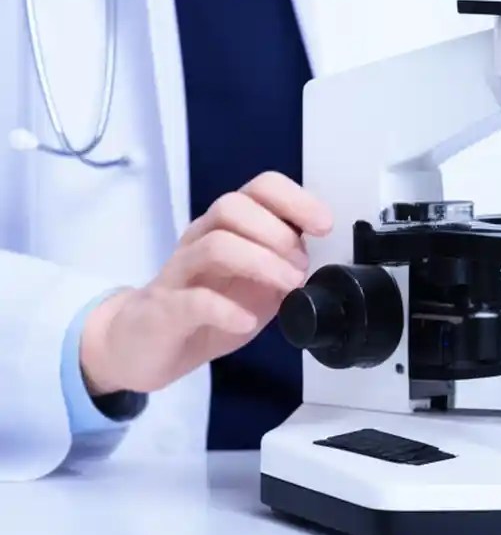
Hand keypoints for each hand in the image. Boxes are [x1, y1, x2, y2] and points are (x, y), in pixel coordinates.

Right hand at [79, 172, 332, 395]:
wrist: (143, 345)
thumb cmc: (205, 309)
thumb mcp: (257, 284)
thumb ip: (285, 266)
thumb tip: (320, 260)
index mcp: (228, 228)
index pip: (260, 189)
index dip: (296, 200)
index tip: (324, 226)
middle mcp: (201, 240)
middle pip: (233, 207)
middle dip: (277, 233)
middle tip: (299, 267)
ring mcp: (180, 273)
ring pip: (215, 245)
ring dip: (261, 263)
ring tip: (285, 287)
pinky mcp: (164, 310)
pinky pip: (193, 300)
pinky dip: (227, 309)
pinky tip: (247, 321)